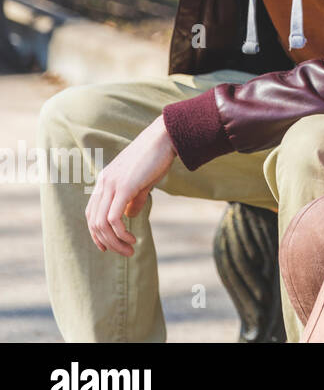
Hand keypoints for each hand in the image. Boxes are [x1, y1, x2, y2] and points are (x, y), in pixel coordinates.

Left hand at [84, 117, 176, 255]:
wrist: (165, 138)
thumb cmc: (156, 157)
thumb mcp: (142, 181)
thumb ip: (134, 198)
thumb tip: (130, 215)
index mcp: (105, 181)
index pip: (91, 214)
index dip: (97, 234)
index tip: (109, 246)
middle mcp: (104, 183)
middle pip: (94, 222)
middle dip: (107, 243)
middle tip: (125, 252)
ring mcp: (112, 185)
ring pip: (102, 224)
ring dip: (115, 242)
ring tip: (130, 249)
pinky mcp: (124, 187)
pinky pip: (114, 218)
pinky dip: (121, 233)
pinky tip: (133, 238)